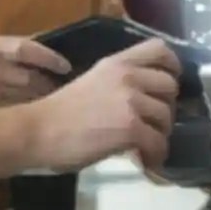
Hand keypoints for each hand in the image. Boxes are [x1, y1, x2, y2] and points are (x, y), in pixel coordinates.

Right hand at [0, 36, 70, 104]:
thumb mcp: (4, 42)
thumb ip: (28, 44)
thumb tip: (59, 43)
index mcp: (1, 47)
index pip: (26, 51)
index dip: (48, 59)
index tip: (67, 67)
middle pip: (28, 80)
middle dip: (50, 85)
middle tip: (72, 87)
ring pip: (25, 97)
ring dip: (45, 99)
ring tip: (65, 100)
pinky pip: (18, 108)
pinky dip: (34, 109)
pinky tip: (47, 110)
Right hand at [27, 38, 181, 171]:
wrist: (38, 131)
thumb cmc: (59, 111)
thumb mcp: (93, 82)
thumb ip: (120, 83)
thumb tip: (144, 99)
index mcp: (117, 63)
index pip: (160, 49)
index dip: (172, 65)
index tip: (169, 81)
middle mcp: (128, 76)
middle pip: (170, 86)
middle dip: (166, 107)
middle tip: (153, 123)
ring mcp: (131, 101)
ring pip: (167, 117)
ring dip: (161, 134)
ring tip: (147, 146)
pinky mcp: (130, 128)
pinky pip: (158, 142)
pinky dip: (156, 155)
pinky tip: (145, 161)